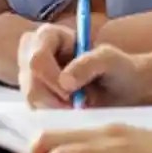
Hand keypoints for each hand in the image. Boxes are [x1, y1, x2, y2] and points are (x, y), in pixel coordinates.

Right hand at [18, 25, 146, 108]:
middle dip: (55, 100)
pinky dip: (55, 116)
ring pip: (32, 101)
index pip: (37, 60)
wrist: (122, 89)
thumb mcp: (110, 60)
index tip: (73, 93)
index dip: (52, 80)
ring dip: (58, 109)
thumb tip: (64, 82)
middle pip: (30, 84)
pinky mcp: (34, 97)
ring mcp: (30, 77)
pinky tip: (73, 111)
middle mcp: (32, 54)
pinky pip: (37, 112)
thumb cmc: (118, 68)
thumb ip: (89, 64)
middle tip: (79, 105)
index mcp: (48, 36)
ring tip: (81, 105)